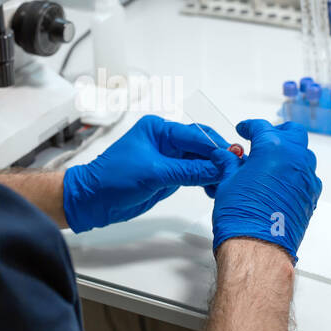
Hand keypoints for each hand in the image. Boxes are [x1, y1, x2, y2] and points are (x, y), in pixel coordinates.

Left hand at [63, 115, 230, 232]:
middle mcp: (166, 141)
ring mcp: (169, 159)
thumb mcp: (153, 173)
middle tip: (236, 171)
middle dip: (219, 158)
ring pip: (201, 162)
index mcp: (159, 129)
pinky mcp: (169, 176)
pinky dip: (206, 181)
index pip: (195, 136)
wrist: (94, 201)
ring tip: (227, 183)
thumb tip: (217, 168)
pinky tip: (214, 189)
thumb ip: (187, 170)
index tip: (233, 159)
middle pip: (202, 146)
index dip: (215, 148)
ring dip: (214, 172)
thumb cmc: (112, 179)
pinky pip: (194, 175)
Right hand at [210, 119, 321, 262]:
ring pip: (303, 155)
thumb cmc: (241, 217)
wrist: (257, 248)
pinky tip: (279, 183)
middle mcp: (295, 159)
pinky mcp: (311, 197)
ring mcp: (307, 179)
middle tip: (262, 139)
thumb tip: (225, 157)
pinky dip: (294, 174)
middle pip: (292, 133)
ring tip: (270, 163)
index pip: (261, 127)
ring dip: (288, 153)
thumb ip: (229, 163)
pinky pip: (306, 177)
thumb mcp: (227, 182)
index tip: (244, 129)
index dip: (249, 126)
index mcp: (273, 148)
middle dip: (277, 132)